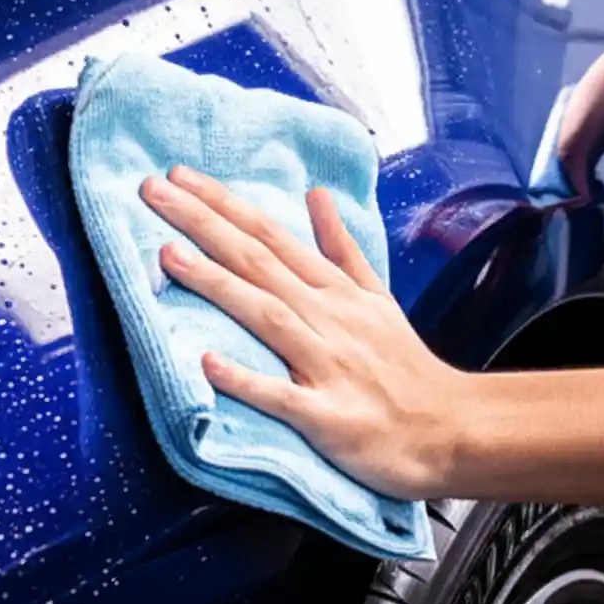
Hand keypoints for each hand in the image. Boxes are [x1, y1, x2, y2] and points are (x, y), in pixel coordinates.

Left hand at [140, 167, 469, 499]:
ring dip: (217, 284)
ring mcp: (328, 365)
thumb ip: (341, 247)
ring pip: (266, 315)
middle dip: (204, 224)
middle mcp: (328, 317)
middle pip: (259, 261)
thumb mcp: (377, 295)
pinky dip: (247, 379)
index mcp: (335, 290)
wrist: (449, 427)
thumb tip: (316, 194)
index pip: (271, 235)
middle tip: (153, 190)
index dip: (223, 204)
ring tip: (168, 256)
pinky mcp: (328, 416)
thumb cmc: (404, 366)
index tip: (178, 176)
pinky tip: (207, 363)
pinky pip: (282, 396)